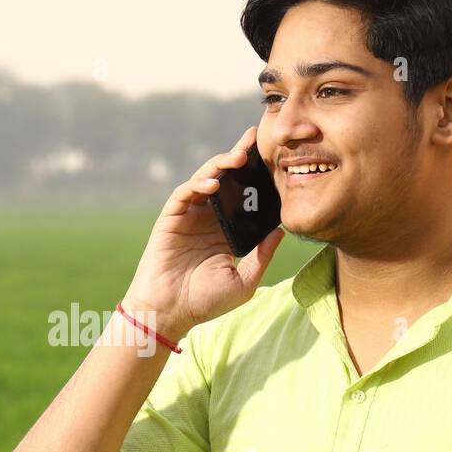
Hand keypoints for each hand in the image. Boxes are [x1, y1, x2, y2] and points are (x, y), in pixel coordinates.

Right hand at [123, 125, 285, 340]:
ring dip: (221, 165)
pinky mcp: (171, 218)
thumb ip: (262, 256)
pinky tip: (213, 183)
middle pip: (227, 180)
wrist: (169, 313)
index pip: (245, 197)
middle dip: (240, 157)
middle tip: (255, 138)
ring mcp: (189, 216)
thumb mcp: (244, 281)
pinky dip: (198, 185)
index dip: (257, 178)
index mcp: (227, 231)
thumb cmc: (204, 302)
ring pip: (206, 180)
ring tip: (238, 157)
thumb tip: (281, 231)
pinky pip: (185, 193)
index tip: (276, 160)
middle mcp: (209, 219)